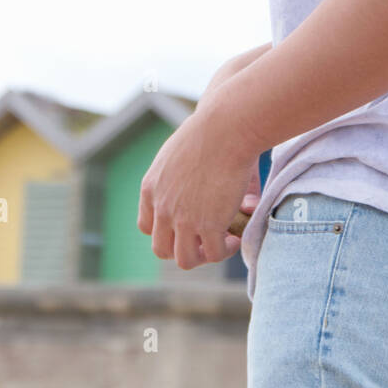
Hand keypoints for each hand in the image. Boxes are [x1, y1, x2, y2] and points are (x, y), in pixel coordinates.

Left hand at [137, 106, 259, 269]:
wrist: (225, 128)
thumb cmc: (212, 131)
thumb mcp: (190, 156)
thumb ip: (203, 184)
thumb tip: (241, 205)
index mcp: (151, 188)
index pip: (146, 226)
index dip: (166, 231)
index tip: (186, 226)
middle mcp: (162, 207)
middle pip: (161, 249)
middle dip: (183, 248)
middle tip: (205, 238)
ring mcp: (183, 219)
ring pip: (185, 259)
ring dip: (203, 255)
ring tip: (222, 242)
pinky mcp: (207, 225)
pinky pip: (214, 253)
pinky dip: (226, 250)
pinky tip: (236, 237)